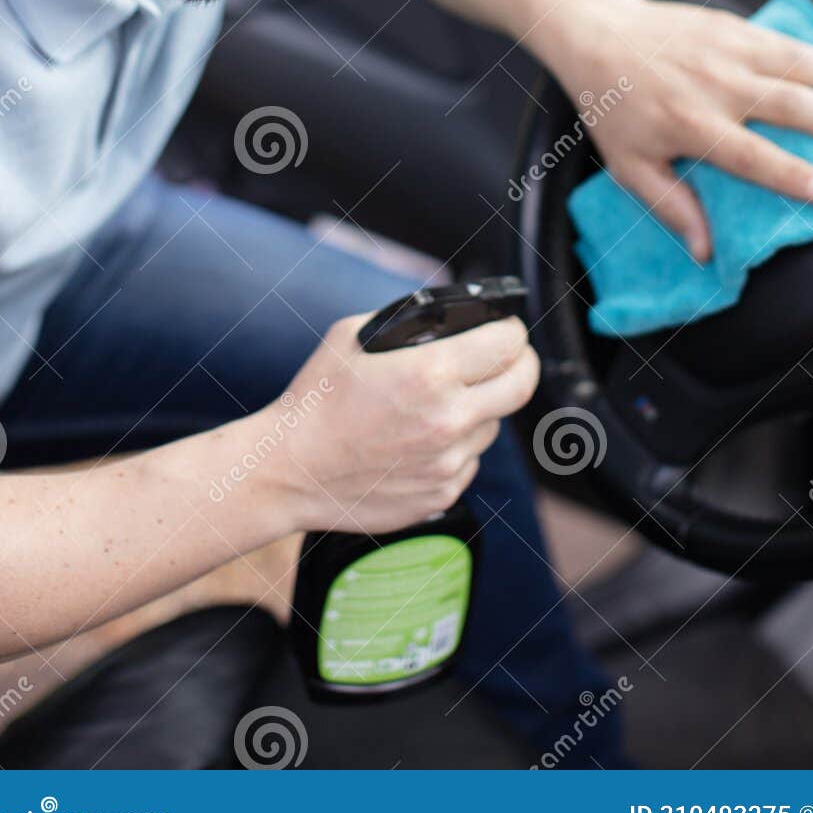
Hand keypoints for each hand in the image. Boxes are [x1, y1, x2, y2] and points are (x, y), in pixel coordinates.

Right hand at [276, 312, 539, 533]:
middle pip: (523, 385)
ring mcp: (448, 463)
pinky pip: (469, 460)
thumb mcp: (355, 335)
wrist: (289, 470)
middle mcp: (448, 420)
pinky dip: (456, 446)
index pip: (509, 343)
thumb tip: (450, 318)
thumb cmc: (317, 399)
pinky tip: (419, 439)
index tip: (505, 329)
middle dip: (520, 363)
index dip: (511, 330)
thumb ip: (409, 322)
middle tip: (505, 356)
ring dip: (479, 409)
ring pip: (493, 425)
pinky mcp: (442, 494)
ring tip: (437, 404)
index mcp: (430, 373)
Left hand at [556, 0, 812, 263]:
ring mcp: (727, 50)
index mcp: (688, 123)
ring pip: (799, 66)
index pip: (750, 154)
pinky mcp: (734, 27)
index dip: (791, 175)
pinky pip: (788, 43)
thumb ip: (669, 206)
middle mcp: (714, 84)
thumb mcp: (628, 165)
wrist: (597, 34)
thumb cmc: (613, 105)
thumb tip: (704, 250)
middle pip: (789, 105)